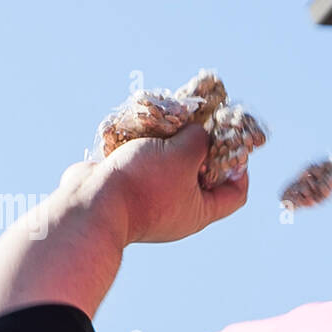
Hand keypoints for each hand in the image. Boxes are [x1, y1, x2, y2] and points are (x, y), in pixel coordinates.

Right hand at [56, 123, 249, 247]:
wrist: (90, 204)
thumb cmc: (144, 183)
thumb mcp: (184, 155)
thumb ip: (200, 140)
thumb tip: (198, 132)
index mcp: (199, 212)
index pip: (235, 193)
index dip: (240, 168)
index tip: (233, 143)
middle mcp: (178, 210)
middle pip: (202, 176)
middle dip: (202, 147)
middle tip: (201, 122)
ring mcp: (151, 200)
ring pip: (169, 166)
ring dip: (171, 142)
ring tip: (172, 119)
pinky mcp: (127, 188)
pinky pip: (144, 164)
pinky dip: (147, 146)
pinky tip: (147, 125)